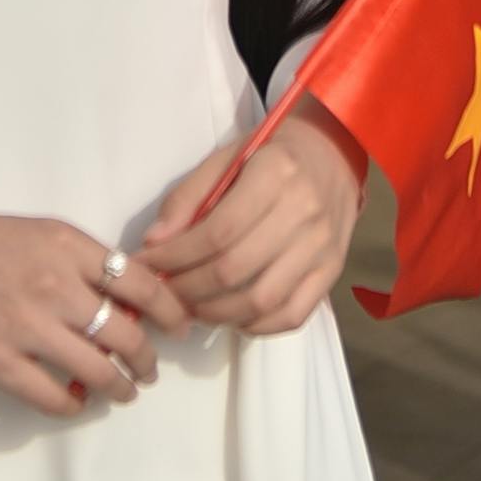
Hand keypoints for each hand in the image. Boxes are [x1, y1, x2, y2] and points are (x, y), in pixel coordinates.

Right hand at [0, 163, 192, 420]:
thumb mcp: (37, 232)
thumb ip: (82, 261)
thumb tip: (132, 298)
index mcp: (68, 244)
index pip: (144, 283)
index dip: (173, 312)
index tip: (182, 329)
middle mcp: (55, 284)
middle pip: (128, 334)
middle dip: (147, 360)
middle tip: (149, 372)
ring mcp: (25, 325)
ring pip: (98, 371)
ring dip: (119, 388)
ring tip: (122, 393)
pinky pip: (52, 396)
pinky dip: (72, 406)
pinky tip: (76, 403)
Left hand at [130, 101, 366, 335]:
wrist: (334, 154)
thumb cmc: (272, 154)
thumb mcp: (226, 158)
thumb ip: (187, 197)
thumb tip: (153, 243)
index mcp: (275, 174)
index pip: (217, 232)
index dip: (176, 256)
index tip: (146, 264)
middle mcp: (303, 213)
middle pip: (234, 270)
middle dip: (188, 289)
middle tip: (163, 292)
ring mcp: (322, 247)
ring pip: (260, 301)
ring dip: (215, 313)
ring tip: (190, 307)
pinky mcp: (332, 272)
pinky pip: (291, 316)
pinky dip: (255, 326)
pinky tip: (230, 316)